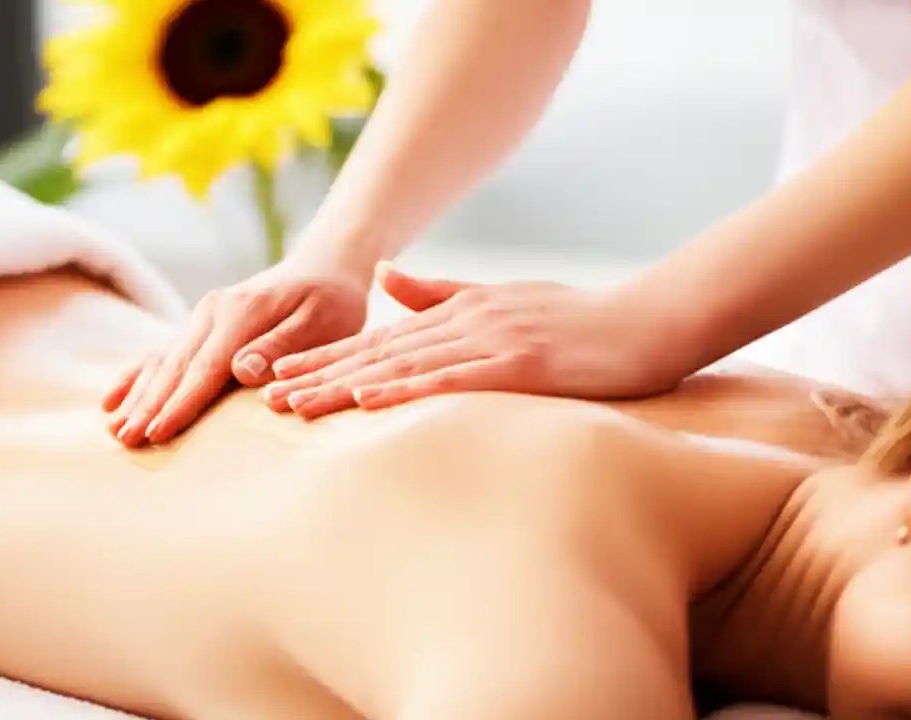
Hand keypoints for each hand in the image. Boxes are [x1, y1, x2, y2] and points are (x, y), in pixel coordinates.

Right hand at [104, 253, 368, 445]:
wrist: (322, 268)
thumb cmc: (330, 302)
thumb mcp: (321, 322)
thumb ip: (280, 346)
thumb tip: (241, 371)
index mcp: (242, 311)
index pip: (206, 367)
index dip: (181, 403)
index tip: (158, 433)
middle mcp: (213, 310)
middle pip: (175, 366)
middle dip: (149, 405)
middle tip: (127, 441)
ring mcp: (202, 316)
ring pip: (162, 361)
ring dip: (137, 396)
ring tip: (114, 430)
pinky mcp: (199, 326)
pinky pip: (161, 353)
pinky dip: (135, 378)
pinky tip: (112, 402)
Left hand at [262, 263, 683, 418]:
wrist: (648, 321)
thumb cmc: (579, 319)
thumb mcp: (503, 300)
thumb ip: (442, 293)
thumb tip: (387, 280)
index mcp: (458, 313)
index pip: (378, 341)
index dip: (325, 358)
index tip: (278, 374)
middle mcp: (463, 323)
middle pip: (375, 353)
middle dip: (316, 373)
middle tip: (262, 393)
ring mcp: (491, 342)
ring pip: (401, 366)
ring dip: (343, 386)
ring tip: (294, 403)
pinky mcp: (520, 365)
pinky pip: (452, 380)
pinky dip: (405, 389)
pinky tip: (368, 399)